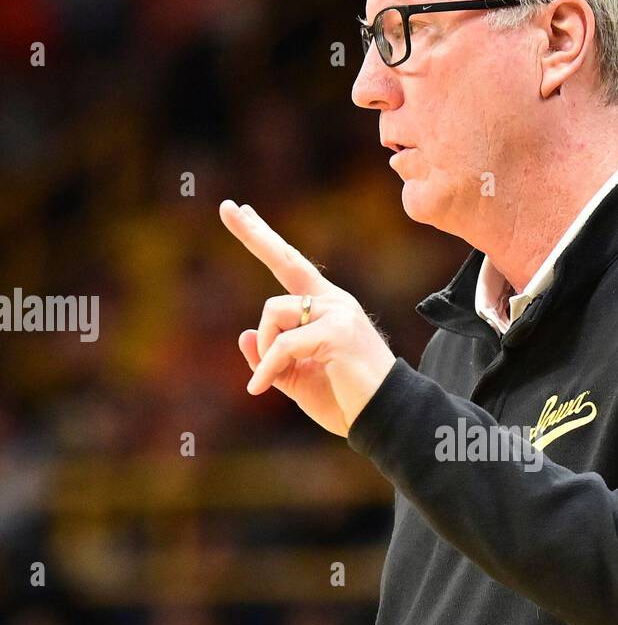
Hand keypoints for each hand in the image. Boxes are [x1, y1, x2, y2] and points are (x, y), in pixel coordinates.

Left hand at [220, 200, 395, 437]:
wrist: (383, 418)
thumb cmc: (345, 400)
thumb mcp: (297, 378)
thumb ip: (271, 357)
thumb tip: (244, 333)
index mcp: (327, 308)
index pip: (292, 265)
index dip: (264, 238)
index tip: (239, 211)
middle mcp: (334, 302)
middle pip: (286, 259)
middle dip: (254, 234)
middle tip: (227, 207)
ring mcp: (338, 313)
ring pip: (273, 312)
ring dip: (264, 348)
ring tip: (269, 377)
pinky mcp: (336, 332)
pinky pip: (281, 345)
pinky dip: (266, 369)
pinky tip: (258, 387)